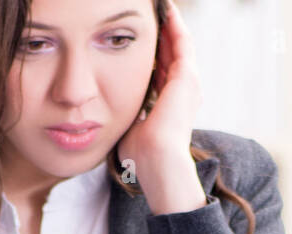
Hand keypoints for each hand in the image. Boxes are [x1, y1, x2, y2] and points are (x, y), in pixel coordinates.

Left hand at [117, 0, 205, 212]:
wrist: (157, 160)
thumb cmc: (141, 154)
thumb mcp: (130, 127)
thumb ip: (123, 115)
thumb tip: (103, 115)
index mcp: (170, 104)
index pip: (163, 69)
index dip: (154, 51)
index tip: (140, 34)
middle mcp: (184, 92)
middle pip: (173, 53)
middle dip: (163, 32)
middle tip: (153, 12)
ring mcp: (189, 84)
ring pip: (180, 44)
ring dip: (171, 24)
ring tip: (161, 6)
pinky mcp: (188, 77)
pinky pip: (183, 42)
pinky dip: (175, 24)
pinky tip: (166, 9)